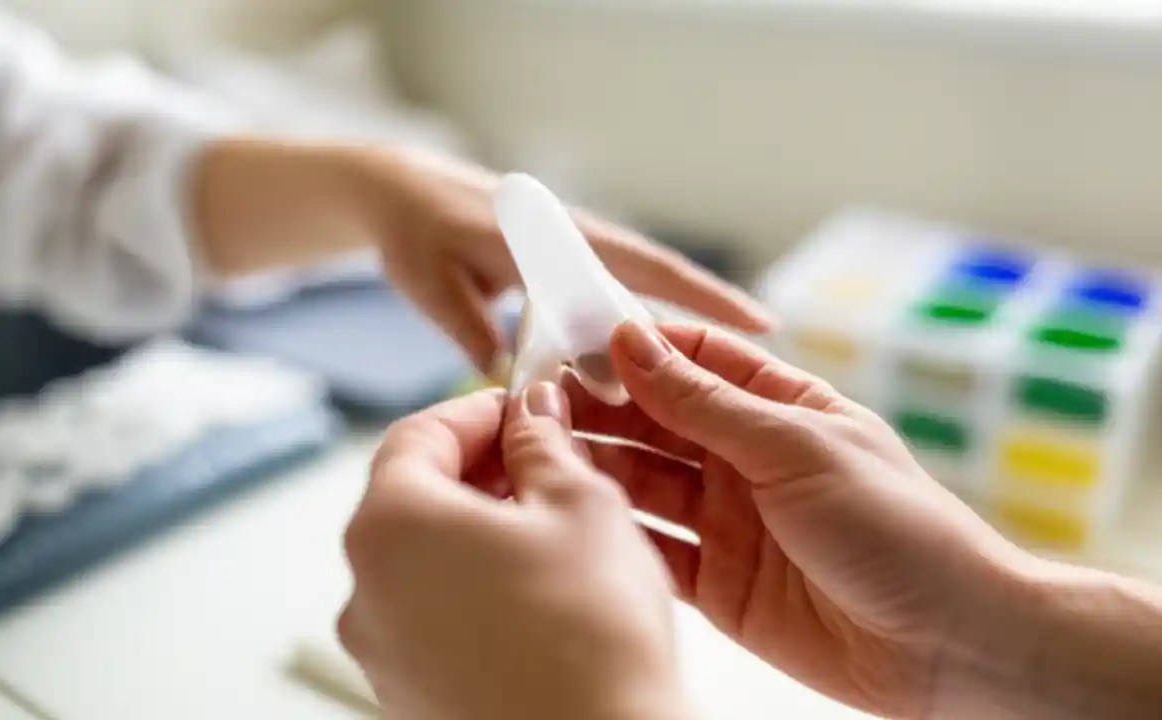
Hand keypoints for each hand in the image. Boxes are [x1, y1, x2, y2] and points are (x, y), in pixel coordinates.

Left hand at [194, 139, 771, 372]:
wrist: (401, 195)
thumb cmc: (418, 234)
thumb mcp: (436, 284)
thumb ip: (472, 330)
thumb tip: (512, 383)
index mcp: (561, 243)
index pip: (650, 272)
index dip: (706, 299)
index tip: (760, 324)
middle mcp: (577, 254)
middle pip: (651, 302)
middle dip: (690, 342)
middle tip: (732, 391)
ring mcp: (570, 269)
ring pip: (622, 319)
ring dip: (644, 357)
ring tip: (682, 407)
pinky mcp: (556, 285)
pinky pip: (594, 323)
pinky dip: (606, 355)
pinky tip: (620, 395)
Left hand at [338, 386, 693, 719]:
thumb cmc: (590, 632)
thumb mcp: (581, 504)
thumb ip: (544, 445)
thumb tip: (533, 416)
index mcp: (391, 526)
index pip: (416, 436)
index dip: (477, 411)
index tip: (524, 406)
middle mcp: (366, 591)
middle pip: (414, 501)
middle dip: (482, 472)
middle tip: (549, 462)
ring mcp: (383, 654)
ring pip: (427, 565)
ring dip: (482, 534)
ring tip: (558, 534)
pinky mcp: (413, 699)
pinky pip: (439, 622)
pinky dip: (480, 594)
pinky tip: (545, 599)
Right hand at [565, 322, 1027, 717]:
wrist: (946, 643)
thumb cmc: (898, 528)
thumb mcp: (798, 449)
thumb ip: (706, 403)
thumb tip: (632, 341)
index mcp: (780, 409)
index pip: (694, 360)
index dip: (637, 346)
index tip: (576, 336)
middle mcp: (748, 460)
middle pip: (657, 418)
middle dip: (602, 404)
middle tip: (539, 396)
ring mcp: (731, 522)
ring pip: (645, 481)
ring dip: (597, 464)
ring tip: (540, 450)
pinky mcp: (720, 584)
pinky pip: (653, 549)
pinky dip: (614, 532)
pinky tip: (573, 514)